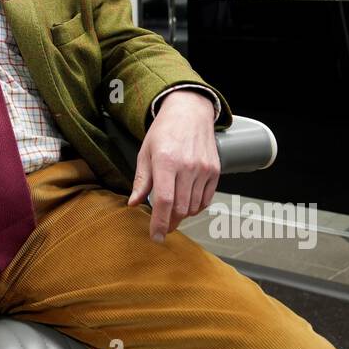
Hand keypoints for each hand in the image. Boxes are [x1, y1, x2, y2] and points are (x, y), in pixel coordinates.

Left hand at [127, 91, 220, 241]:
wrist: (189, 112)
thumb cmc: (164, 131)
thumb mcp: (145, 153)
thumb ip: (141, 181)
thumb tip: (133, 203)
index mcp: (166, 161)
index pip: (164, 201)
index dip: (159, 223)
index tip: (155, 236)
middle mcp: (187, 166)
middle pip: (180, 208)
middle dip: (171, 222)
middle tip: (162, 227)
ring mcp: (204, 169)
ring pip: (194, 206)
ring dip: (182, 214)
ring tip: (173, 210)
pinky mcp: (215, 171)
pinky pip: (206, 199)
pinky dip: (196, 206)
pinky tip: (186, 202)